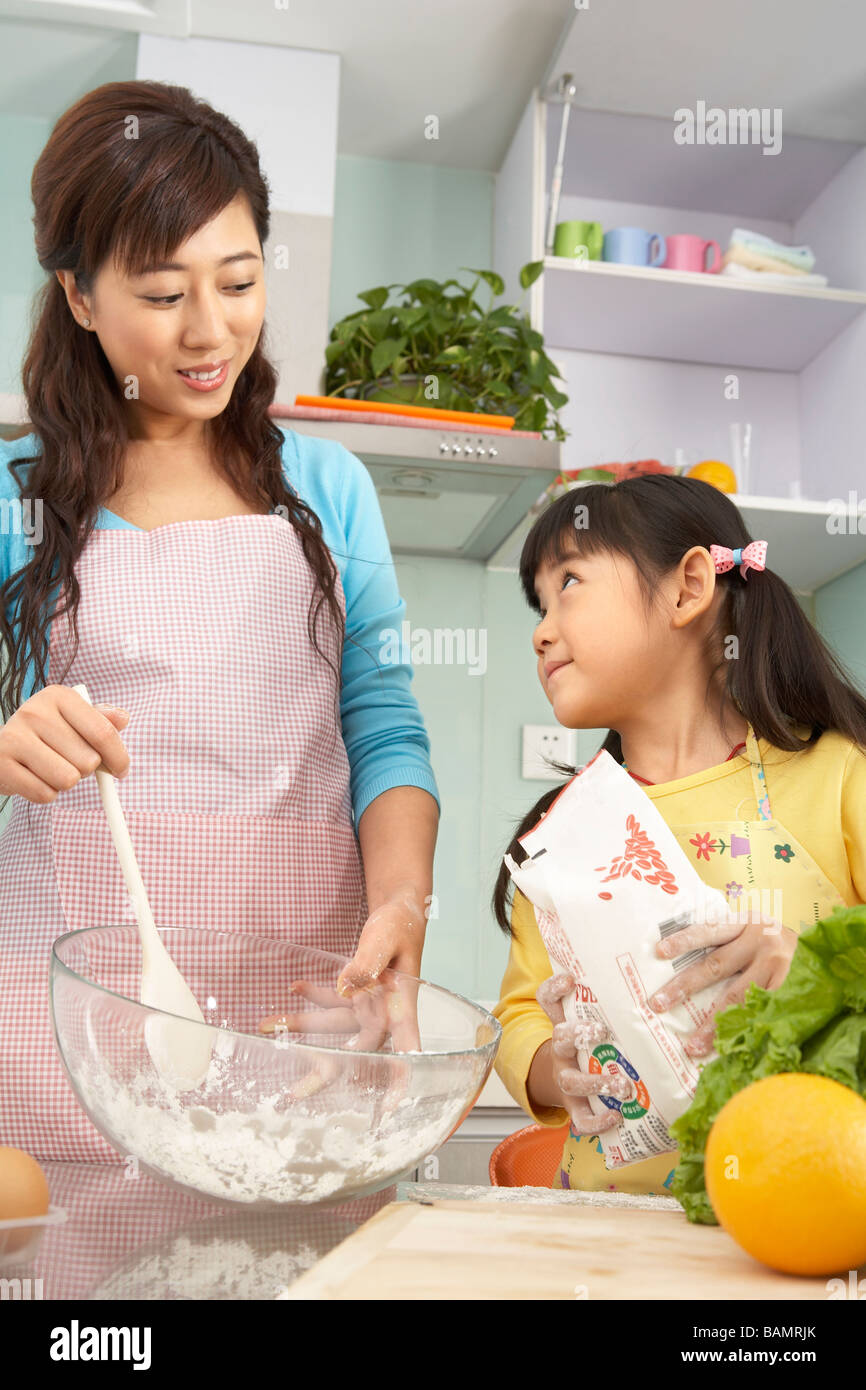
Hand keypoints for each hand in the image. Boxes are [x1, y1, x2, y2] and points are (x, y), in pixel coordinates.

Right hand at [0, 684, 129, 801]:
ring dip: (65, 782)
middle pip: (89, 761)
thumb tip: (123, 718)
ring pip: (68, 780)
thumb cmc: (45, 735)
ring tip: (51, 769)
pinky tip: (35, 777)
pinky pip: (45, 794)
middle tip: (68, 761)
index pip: (103, 733)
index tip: (122, 771)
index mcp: (58, 696)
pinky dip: (46, 793)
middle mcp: (35, 712)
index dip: (119, 758)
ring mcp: (15, 737)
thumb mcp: (73, 720)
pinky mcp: (2, 764)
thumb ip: (101, 720)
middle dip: (85, 769)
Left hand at [257, 890, 427, 1101]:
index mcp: (402, 1005)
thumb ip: (367, 962)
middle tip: (293, 1094)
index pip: (404, 1049)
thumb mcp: (385, 938)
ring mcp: (369, 1005)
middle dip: (326, 1071)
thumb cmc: (402, 923)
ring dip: (300, 1026)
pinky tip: (294, 988)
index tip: (386, 1109)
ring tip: (265, 1025)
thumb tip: (345, 985)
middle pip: (357, 1051)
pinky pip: (330, 1002)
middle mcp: (385, 1012)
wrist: (402, 911)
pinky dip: (312, 997)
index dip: (398, 1081)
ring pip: (333, 1026)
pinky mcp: (357, 992)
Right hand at [536, 973, 628, 1135]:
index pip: (548, 1000)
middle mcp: (561, 1051)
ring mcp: (567, 1079)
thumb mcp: (597, 1026)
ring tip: (622, 1085)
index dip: (554, 988)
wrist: (576, 1086)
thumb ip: (616, 1008)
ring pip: (570, 1080)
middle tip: (600, 1031)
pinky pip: (580, 1119)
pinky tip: (615, 1116)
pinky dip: (596, 1121)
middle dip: (578, 1034)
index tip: (570, 979)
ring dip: (595, 1082)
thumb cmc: (594, 1049)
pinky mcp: (575, 1108)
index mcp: (565, 1026)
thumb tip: (653, 984)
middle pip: (559, 1038)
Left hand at [648, 908, 798, 1056]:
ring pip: (737, 998)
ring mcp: (777, 967)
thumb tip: (678, 961)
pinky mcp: (791, 990)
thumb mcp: (752, 931)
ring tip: (691, 1046)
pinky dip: (743, 1032)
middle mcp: (760, 941)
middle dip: (684, 987)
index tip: (659, 950)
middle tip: (658, 1004)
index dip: (684, 939)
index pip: (709, 930)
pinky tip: (728, 1049)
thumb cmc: (774, 943)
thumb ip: (726, 941)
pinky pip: (761, 1014)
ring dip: (712, 1024)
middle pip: (715, 966)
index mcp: (744, 923)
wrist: (824, 953)